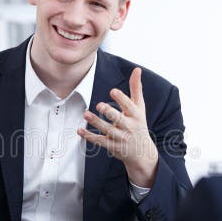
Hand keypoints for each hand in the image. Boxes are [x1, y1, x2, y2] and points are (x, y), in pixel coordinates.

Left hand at [78, 68, 158, 186]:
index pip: (129, 106)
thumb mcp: (140, 107)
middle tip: (99, 105)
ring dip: (96, 122)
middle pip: (118, 119)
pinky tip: (80, 130)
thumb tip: (137, 69)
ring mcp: (120, 138)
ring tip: (86, 113)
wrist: (142, 152)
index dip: (121, 99)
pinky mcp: (112, 146)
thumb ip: (136, 88)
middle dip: (109, 113)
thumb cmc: (138, 123)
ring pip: (106, 130)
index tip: (113, 91)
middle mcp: (129, 127)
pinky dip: (89, 136)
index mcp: (136, 115)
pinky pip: (99, 141)